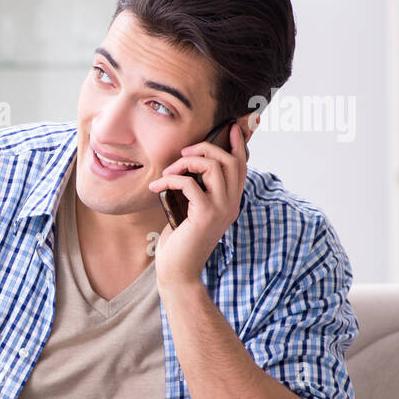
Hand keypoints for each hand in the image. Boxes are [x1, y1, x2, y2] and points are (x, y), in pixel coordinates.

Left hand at [146, 122, 247, 287]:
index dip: (237, 145)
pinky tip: (156, 187)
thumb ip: (197, 192)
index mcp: (231, 202)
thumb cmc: (180, 242)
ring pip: (214, 168)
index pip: (241, 167)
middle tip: (184, 153)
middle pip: (230, 161)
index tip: (231, 127)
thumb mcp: (191, 211)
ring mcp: (220, 210)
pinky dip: (171, 180)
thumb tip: (186, 169)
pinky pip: (190, 184)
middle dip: (206, 149)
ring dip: (187, 163)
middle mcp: (231, 204)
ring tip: (168, 172)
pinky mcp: (204, 216)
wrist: (178, 271)